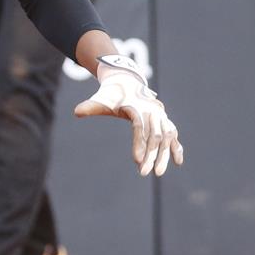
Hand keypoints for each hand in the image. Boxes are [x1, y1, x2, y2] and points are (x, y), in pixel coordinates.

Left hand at [74, 54, 182, 176]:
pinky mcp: (163, 121)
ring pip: (166, 137)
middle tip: (143, 172)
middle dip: (151, 155)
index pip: (139, 128)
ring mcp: (160, 116)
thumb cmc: (112, 94)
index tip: (136, 160)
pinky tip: (178, 162)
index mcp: (137, 107)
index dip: (138, 144)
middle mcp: (152, 111)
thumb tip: (77, 111)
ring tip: (159, 172)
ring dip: (164, 155)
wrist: (127, 81)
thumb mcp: (101, 99)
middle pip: (154, 136)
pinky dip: (175, 147)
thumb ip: (91, 107)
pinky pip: (172, 135)